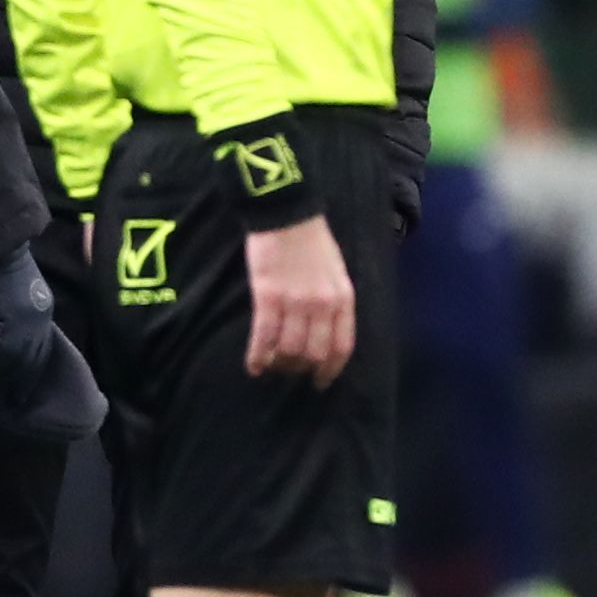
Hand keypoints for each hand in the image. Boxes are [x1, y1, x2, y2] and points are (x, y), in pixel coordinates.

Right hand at [242, 215, 356, 386]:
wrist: (287, 214)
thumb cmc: (312, 242)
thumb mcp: (336, 274)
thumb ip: (334, 302)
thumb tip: (322, 332)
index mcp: (343, 299)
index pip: (342, 347)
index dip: (330, 370)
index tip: (320, 382)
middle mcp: (323, 305)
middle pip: (314, 353)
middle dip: (301, 369)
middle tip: (289, 372)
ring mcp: (296, 302)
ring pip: (290, 350)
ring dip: (279, 364)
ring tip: (270, 366)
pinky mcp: (268, 297)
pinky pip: (264, 337)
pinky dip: (258, 356)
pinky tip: (253, 366)